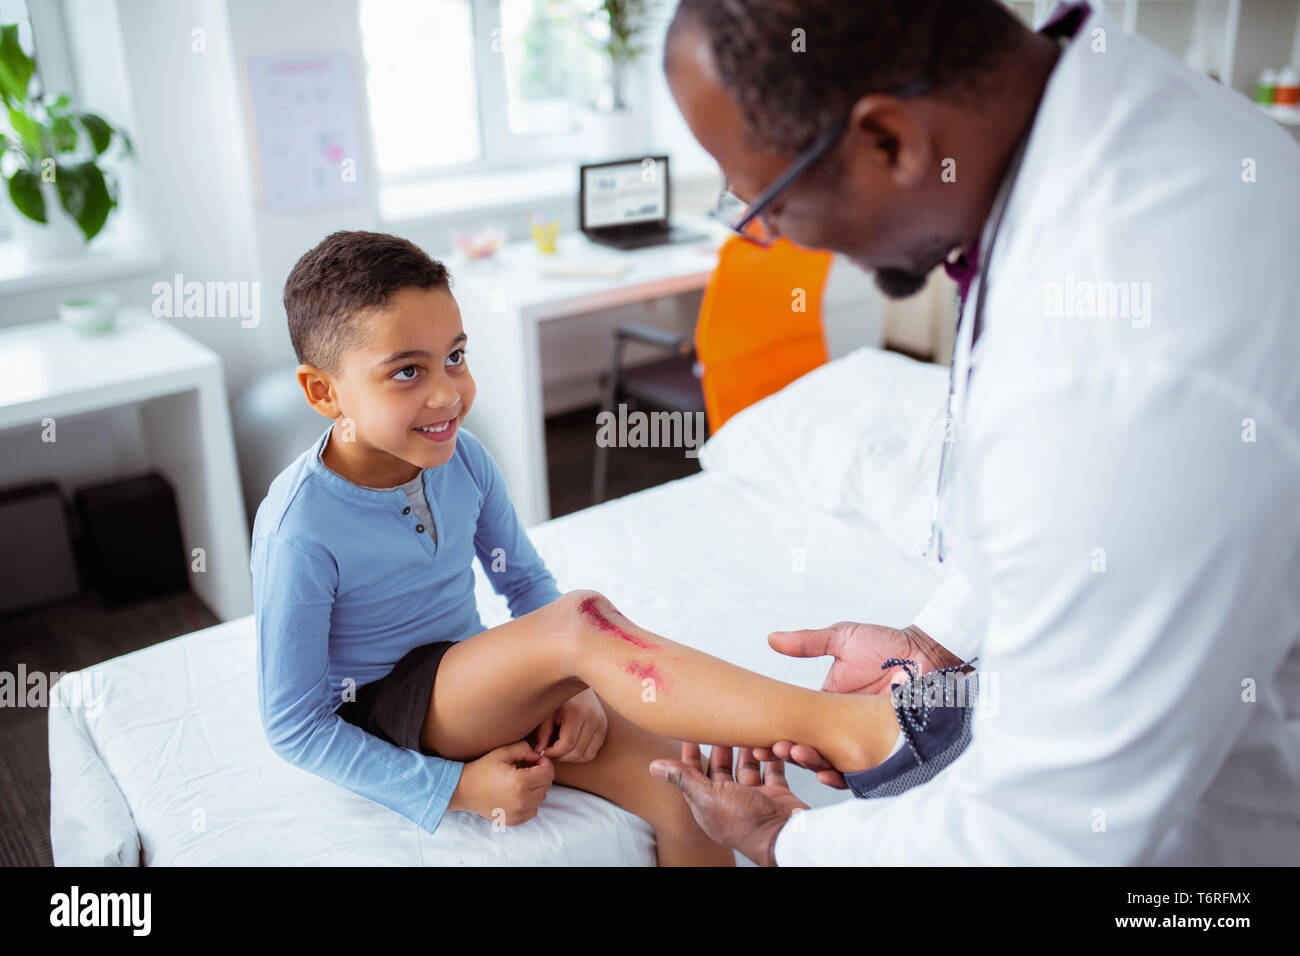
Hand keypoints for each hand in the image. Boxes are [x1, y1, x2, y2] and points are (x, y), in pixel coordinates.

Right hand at [446, 740, 553, 824]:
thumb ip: (524, 749)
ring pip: (541, 798)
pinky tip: (517, 793)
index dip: (544, 763)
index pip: (548, 773)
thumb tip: (537, 756)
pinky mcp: (514, 821)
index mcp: (520, 783)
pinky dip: (530, 801)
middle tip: (526, 768)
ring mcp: (518, 814)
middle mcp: (522, 801)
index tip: (533, 760)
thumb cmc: (482, 769)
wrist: (464, 790)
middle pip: (546, 786)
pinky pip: (533, 809)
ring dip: (536, 787)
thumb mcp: (502, 752)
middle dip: (540, 775)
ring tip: (520, 780)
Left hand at [530, 687, 606, 761]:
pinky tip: (570, 747)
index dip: (553, 752)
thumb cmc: (558, 697)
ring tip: (560, 749)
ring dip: (571, 758)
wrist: (577, 680)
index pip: (566, 744)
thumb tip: (540, 750)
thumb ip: (543, 732)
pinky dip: (581, 754)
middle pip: (577, 752)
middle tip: (550, 751)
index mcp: (577, 712)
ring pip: (586, 755)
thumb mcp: (547, 711)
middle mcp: (593, 718)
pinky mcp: (604, 728)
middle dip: (561, 757)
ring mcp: (601, 723)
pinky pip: (593, 752)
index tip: (544, 750)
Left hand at [649, 743, 809, 866]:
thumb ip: (683, 779)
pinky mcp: (775, 795)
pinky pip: (771, 771)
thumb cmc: (746, 822)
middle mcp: (730, 802)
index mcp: (709, 806)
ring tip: (745, 729)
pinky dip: (770, 758)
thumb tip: (653, 766)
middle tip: (721, 725)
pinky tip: (767, 743)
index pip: (694, 776)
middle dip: (720, 747)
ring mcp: (754, 799)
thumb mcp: (708, 797)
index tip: (691, 732)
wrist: (785, 836)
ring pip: (747, 768)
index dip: (691, 755)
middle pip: (721, 770)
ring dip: (746, 750)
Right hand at [753, 621, 964, 787]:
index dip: (777, 732)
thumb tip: (771, 639)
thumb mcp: (842, 639)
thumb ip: (807, 643)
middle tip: (775, 747)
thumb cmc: (887, 645)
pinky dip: (843, 778)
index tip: (759, 736)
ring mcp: (861, 742)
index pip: (796, 724)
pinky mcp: (883, 753)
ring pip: (830, 763)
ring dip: (810, 763)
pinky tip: (829, 774)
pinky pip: (861, 773)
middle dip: (788, 751)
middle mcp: (841, 728)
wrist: (927, 655)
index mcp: (827, 704)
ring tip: (798, 755)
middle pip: (808, 747)